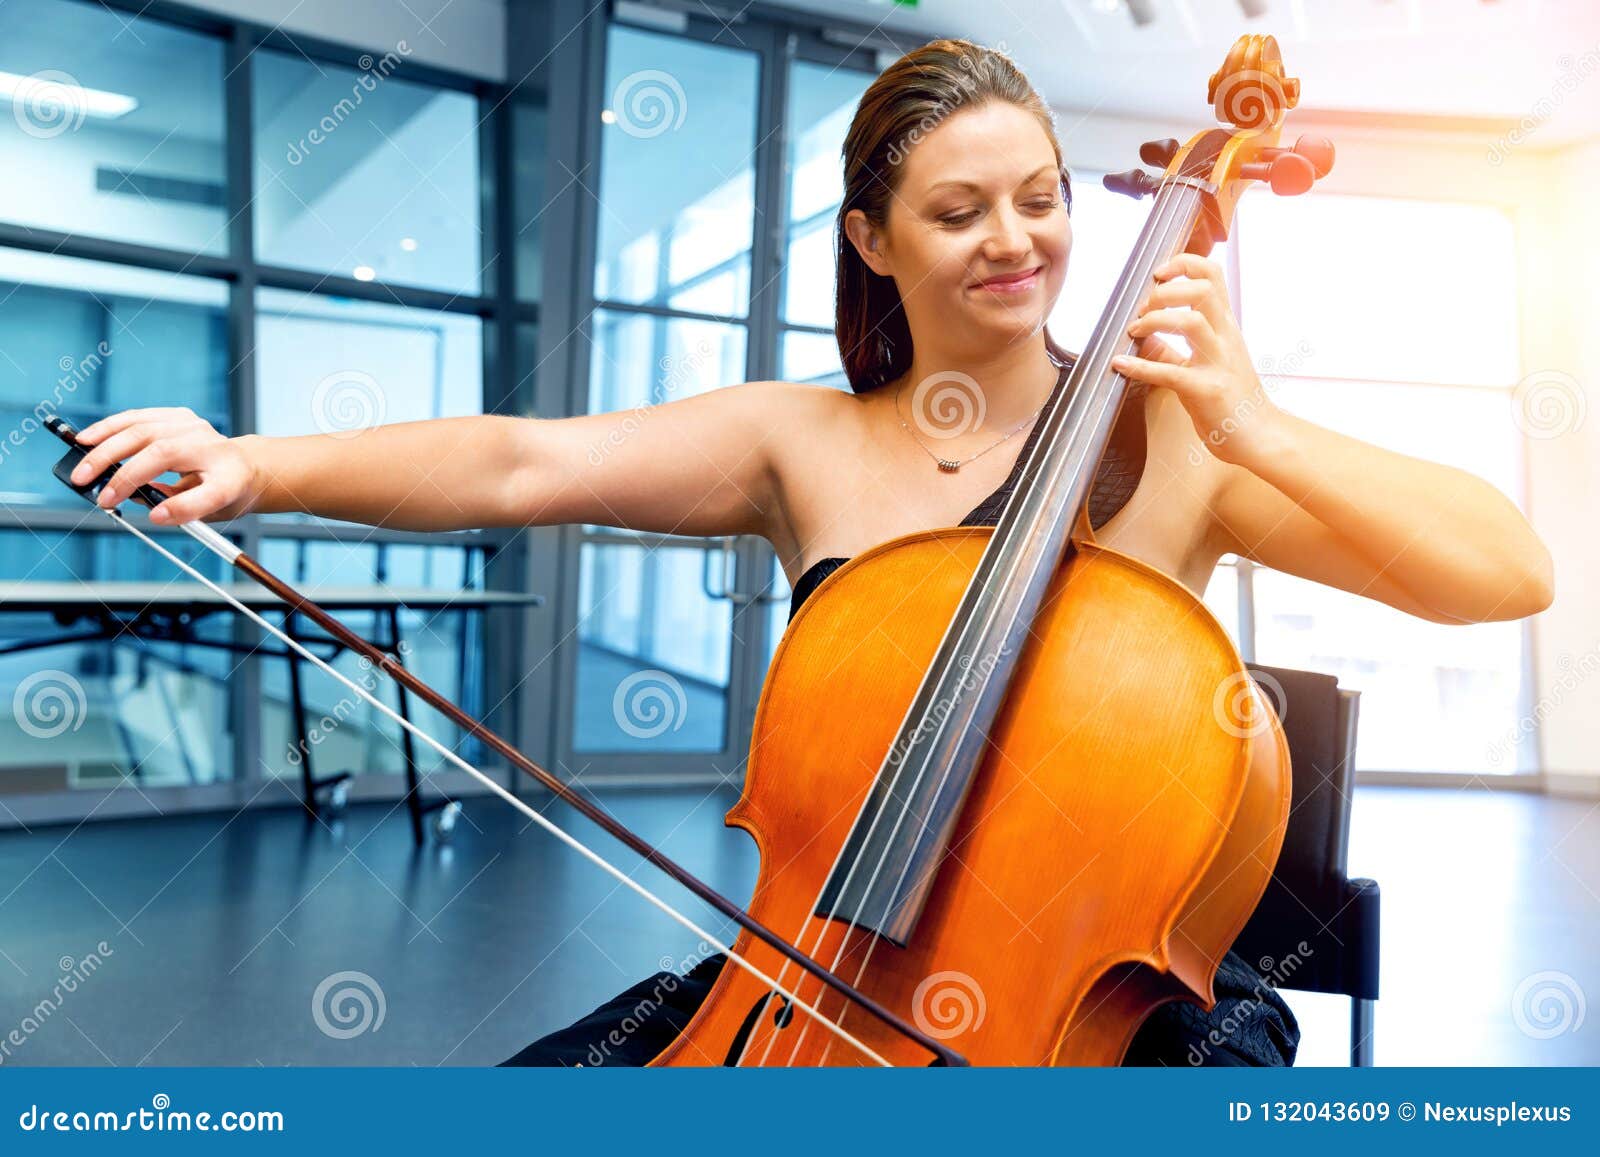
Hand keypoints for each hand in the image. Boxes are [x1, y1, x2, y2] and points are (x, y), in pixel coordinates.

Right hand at [67, 407, 261, 524]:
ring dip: (106, 440)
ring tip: (80, 453)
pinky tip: (90, 437)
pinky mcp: (177, 415)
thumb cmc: (228, 490)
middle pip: (156, 447)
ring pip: (142, 425)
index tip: (136, 510)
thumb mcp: (217, 509)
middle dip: (118, 467)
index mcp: (224, 470)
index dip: (160, 494)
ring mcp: (191, 424)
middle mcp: (207, 441)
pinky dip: (111, 426)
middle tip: (87, 484)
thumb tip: (155, 514)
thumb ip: (187, 510)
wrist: (244, 466)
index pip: (186, 477)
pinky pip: (138, 416)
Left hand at [1110, 253, 1285, 467]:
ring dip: (1155, 320)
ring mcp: (1218, 363)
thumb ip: (1173, 348)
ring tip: (1135, 331)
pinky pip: (1171, 372)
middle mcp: (1226, 339)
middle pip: (1203, 290)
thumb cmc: (1232, 399)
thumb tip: (1142, 335)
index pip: (1212, 276)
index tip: (1158, 274)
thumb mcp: (1206, 364)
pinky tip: (1121, 364)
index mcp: (1226, 327)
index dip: (1184, 264)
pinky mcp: (1207, 391)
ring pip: (1192, 321)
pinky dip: (1140, 367)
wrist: (1259, 436)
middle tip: (1143, 309)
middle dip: (1166, 291)